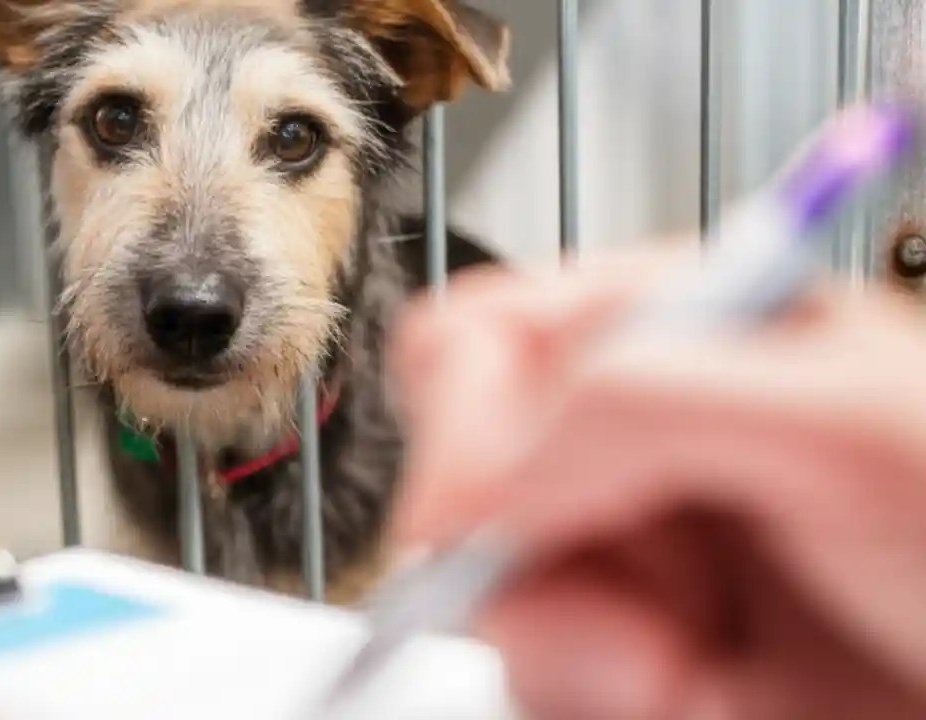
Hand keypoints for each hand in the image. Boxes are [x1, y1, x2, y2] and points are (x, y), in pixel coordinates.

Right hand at [390, 255, 925, 719]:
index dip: (460, 426)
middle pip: (464, 484)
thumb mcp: (844, 429)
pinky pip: (543, 679)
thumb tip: (480, 485)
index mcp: (673, 335)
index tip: (478, 521)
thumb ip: (641, 403)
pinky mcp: (634, 650)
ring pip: (492, 600)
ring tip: (686, 671)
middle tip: (624, 619)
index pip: (479, 344)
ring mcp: (630, 553)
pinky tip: (693, 696)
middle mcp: (632, 441)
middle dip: (521, 564)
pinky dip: (593, 700)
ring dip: (571, 652)